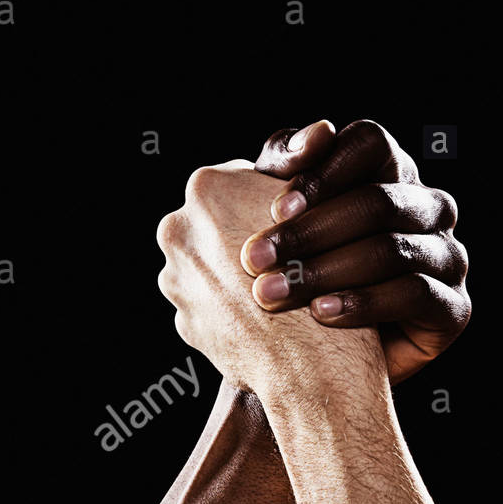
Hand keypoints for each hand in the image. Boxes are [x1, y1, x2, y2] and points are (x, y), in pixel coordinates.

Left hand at [157, 161, 385, 400]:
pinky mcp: (185, 324)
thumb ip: (294, 178)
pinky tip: (269, 322)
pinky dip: (235, 314)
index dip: (276, 204)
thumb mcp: (317, 207)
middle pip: (220, 226)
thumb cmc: (326, 276)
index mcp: (207, 188)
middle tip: (292, 261)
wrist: (314, 367)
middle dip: (250, 240)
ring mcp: (176, 281)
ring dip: (240, 279)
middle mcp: (177, 229)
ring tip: (283, 296)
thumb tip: (315, 137)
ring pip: (215, 268)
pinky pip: (212, 308)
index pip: (241, 182)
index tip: (298, 225)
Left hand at [242, 119, 470, 382]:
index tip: (274, 209)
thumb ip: (288, 165)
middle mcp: (429, 208)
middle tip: (255, 258)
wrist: (315, 358)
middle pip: (378, 200)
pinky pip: (414, 294)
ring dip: (325, 271)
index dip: (323, 173)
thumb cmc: (299, 269)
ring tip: (275, 292)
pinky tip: (320, 313)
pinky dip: (362, 303)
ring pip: (392, 248)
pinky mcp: (453, 307)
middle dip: (310, 232)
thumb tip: (319, 131)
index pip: (370, 144)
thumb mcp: (282, 214)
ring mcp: (448, 256)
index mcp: (392, 173)